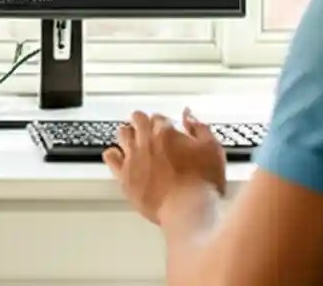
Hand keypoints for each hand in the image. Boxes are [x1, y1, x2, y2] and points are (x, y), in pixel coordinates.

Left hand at [104, 108, 227, 224]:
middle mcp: (146, 141)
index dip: (163, 124)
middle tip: (149, 132)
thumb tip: (188, 114)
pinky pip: (110, 157)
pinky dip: (114, 154)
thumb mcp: (212, 148)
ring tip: (135, 142)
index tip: (167, 131)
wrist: (188, 209)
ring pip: (123, 133)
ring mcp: (133, 158)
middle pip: (138, 120)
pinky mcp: (124, 176)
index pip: (158, 118)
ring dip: (129, 135)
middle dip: (143, 123)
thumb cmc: (202, 182)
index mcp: (166, 131)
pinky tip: (120, 158)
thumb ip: (199, 127)